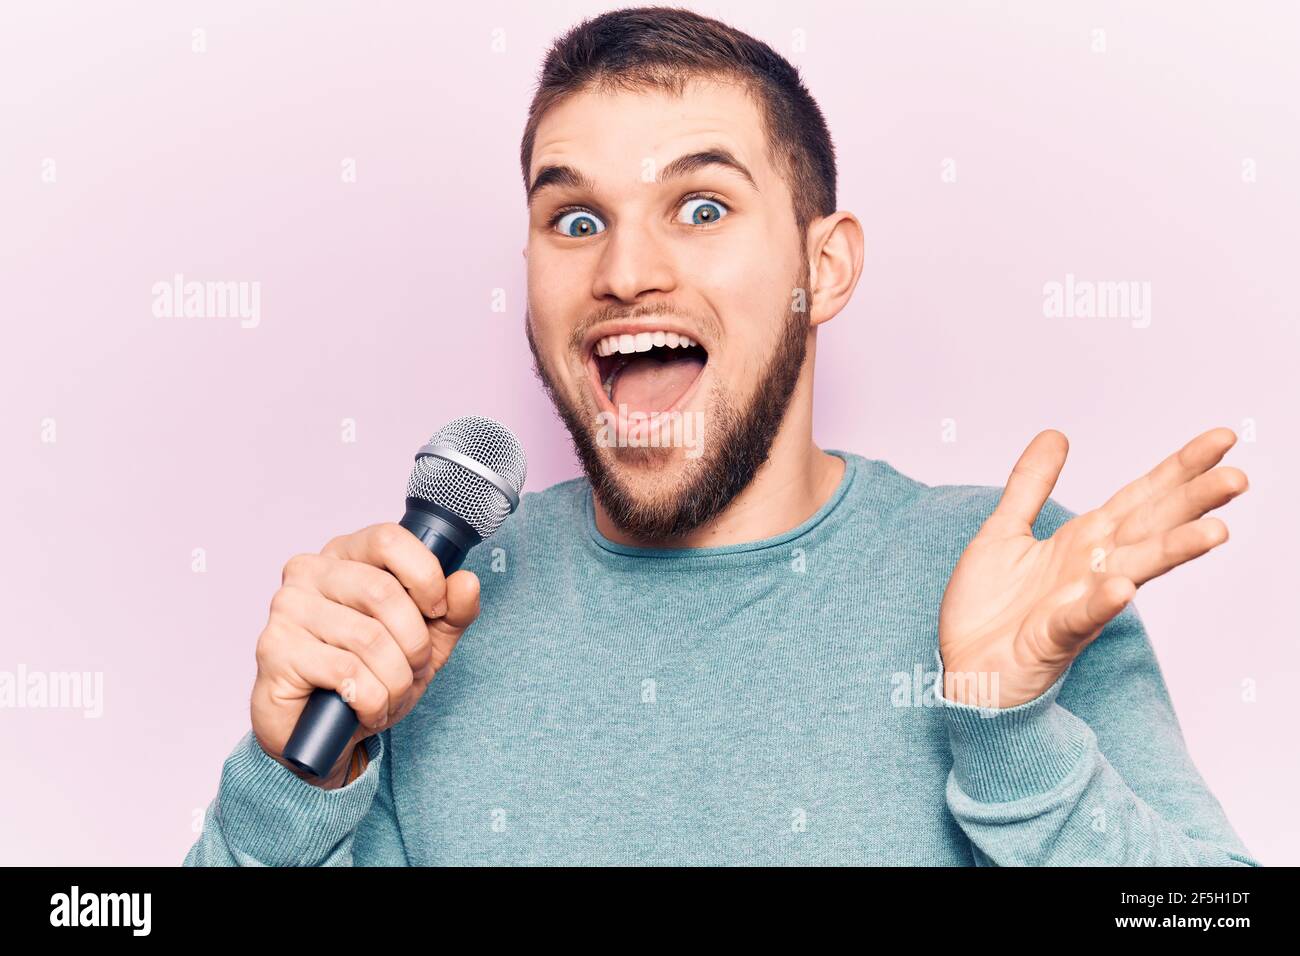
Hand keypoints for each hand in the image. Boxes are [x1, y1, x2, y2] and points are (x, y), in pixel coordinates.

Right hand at [250, 523, 480, 788]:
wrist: (321, 735)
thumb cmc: (369, 677)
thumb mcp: (424, 643)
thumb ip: (451, 612)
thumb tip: (466, 582)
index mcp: (345, 555)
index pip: (388, 539)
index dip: (424, 575)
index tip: (437, 610)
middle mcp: (310, 572)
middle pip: (382, 592)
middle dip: (414, 642)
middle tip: (414, 667)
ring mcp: (288, 609)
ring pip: (369, 638)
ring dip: (396, 678)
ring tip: (391, 694)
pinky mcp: (275, 650)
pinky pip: (346, 672)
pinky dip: (372, 699)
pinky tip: (367, 708)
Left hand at [938, 427, 1247, 708]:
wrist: (964, 668)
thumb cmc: (989, 609)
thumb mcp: (1004, 531)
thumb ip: (1031, 485)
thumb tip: (1056, 434)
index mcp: (1083, 541)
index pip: (1141, 497)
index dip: (1178, 468)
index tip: (1222, 439)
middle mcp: (1092, 569)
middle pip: (1151, 528)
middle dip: (1192, 504)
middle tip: (1237, 478)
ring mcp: (1079, 604)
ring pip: (1133, 571)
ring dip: (1171, 551)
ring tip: (1213, 531)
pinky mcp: (1053, 636)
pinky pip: (1080, 618)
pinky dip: (1101, 603)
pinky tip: (1121, 587)